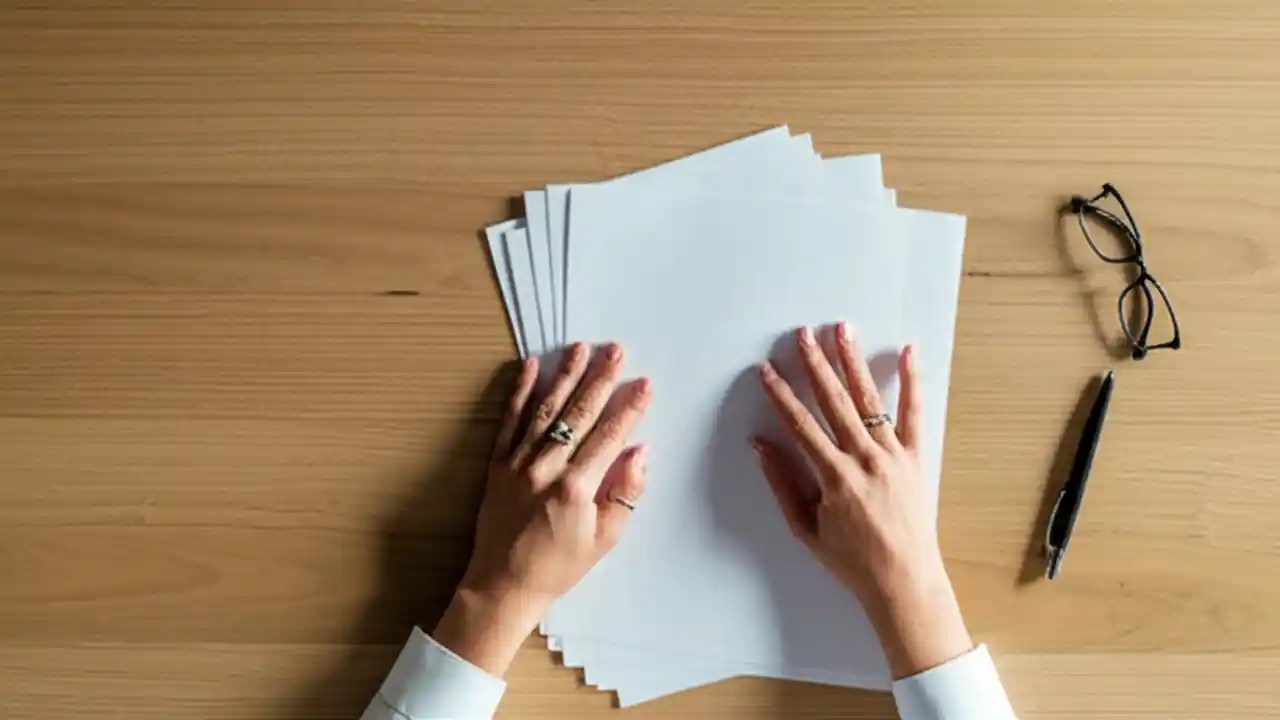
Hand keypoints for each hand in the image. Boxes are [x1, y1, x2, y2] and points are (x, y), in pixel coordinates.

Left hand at [434, 342, 651, 674]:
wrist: (502, 584)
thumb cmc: (559, 566)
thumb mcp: (604, 539)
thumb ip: (623, 493)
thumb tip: (640, 453)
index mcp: (576, 488)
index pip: (609, 437)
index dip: (629, 408)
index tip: (644, 383)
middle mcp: (546, 468)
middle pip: (578, 414)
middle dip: (600, 379)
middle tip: (616, 350)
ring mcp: (518, 463)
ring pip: (545, 410)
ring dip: (564, 376)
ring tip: (579, 347)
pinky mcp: (498, 464)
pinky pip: (510, 421)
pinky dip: (520, 392)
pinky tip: (531, 367)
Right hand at [753, 323, 972, 678]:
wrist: (903, 580)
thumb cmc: (850, 560)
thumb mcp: (805, 528)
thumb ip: (782, 483)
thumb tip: (760, 444)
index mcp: (835, 478)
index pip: (801, 425)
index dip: (780, 395)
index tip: (765, 370)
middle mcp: (866, 460)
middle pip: (835, 401)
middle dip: (815, 365)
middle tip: (802, 334)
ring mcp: (895, 456)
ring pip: (870, 399)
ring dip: (853, 362)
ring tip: (842, 329)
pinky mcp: (917, 458)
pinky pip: (915, 413)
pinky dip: (912, 381)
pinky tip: (907, 351)